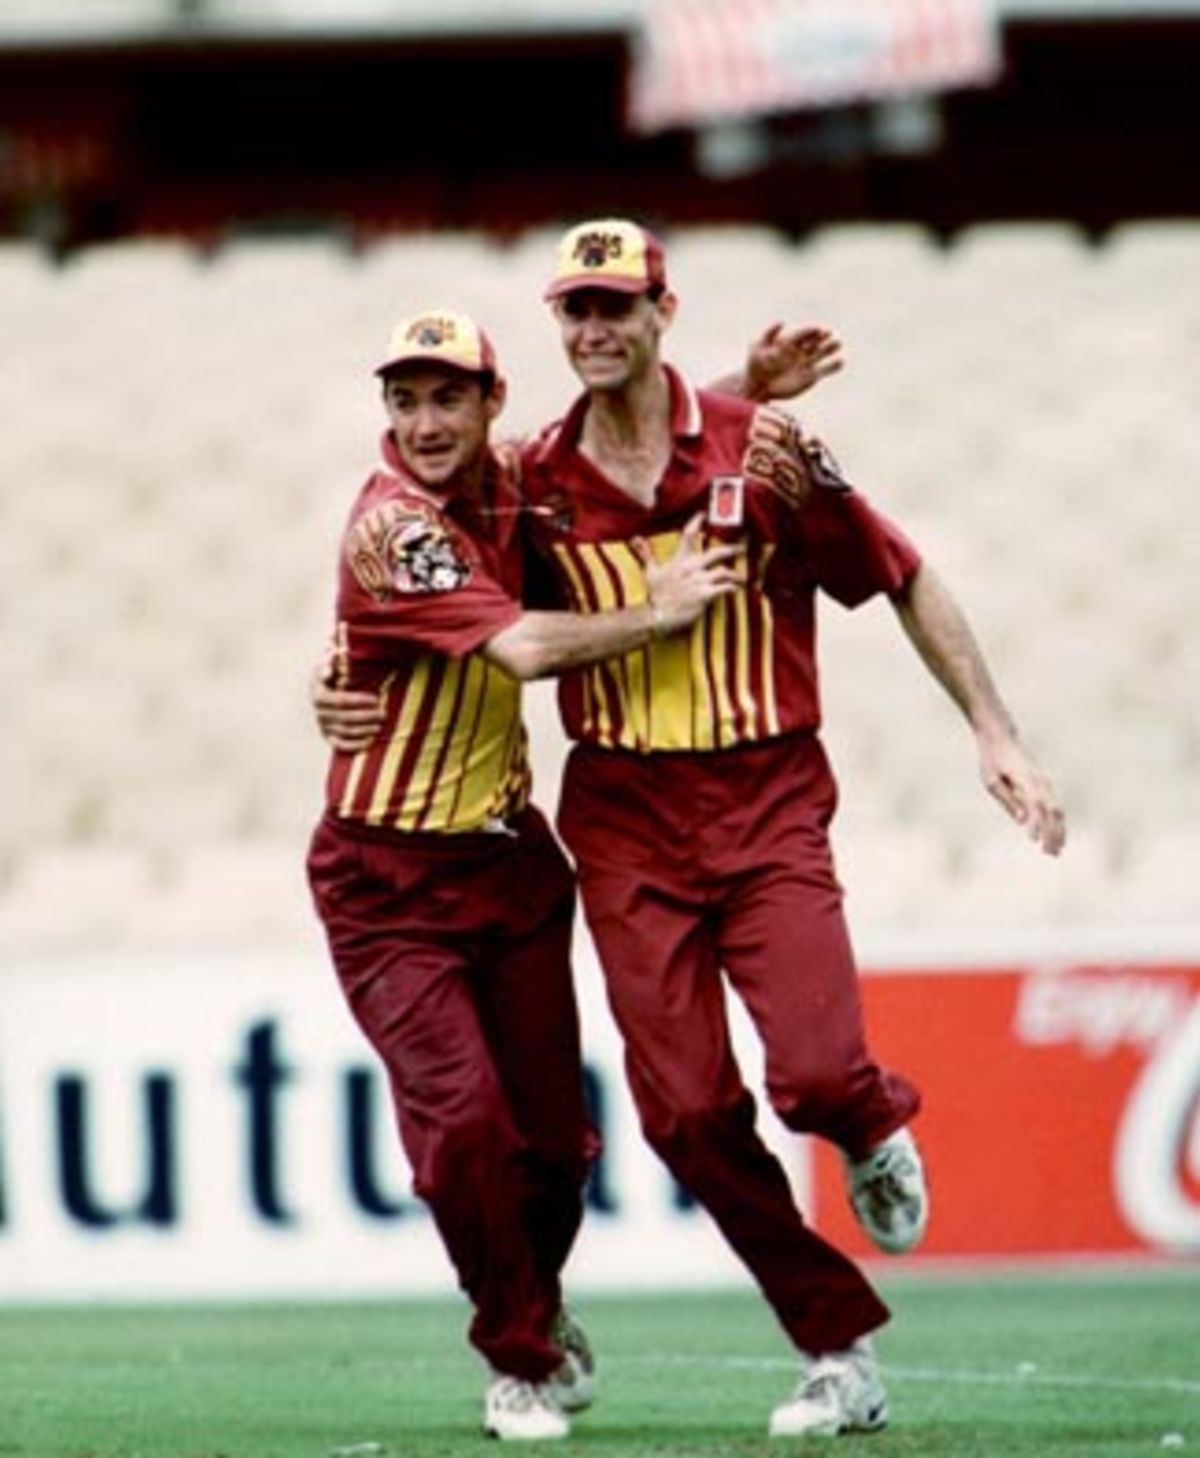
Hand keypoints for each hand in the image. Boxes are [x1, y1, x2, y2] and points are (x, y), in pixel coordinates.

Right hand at [310, 655, 384, 751]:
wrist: (325, 689)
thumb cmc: (331, 673)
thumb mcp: (327, 662)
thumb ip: (328, 661)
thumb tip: (329, 669)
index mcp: (318, 694)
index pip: (340, 700)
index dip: (359, 701)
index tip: (376, 699)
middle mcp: (319, 712)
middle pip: (345, 718)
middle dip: (366, 717)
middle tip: (383, 714)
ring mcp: (323, 726)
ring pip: (345, 731)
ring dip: (364, 730)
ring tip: (380, 726)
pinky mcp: (328, 737)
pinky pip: (340, 745)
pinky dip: (355, 745)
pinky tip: (370, 741)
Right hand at [633, 514, 740, 635]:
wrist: (657, 615)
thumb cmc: (655, 594)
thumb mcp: (650, 572)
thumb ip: (646, 554)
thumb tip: (636, 538)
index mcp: (679, 560)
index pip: (688, 535)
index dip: (696, 522)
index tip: (704, 514)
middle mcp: (691, 567)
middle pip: (717, 552)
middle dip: (731, 549)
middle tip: (741, 548)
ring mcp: (699, 581)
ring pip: (724, 571)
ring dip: (735, 574)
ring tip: (740, 577)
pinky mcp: (705, 595)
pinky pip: (724, 588)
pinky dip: (732, 588)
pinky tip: (736, 589)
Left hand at [745, 324, 843, 402]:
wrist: (758, 386)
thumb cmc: (755, 365)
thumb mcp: (758, 347)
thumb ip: (769, 334)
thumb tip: (781, 321)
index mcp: (791, 341)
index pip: (804, 333)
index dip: (811, 331)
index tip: (818, 329)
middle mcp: (801, 351)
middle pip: (816, 341)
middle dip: (823, 337)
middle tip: (829, 334)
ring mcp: (807, 363)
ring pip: (823, 353)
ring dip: (831, 348)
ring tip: (837, 344)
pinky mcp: (812, 377)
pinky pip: (826, 370)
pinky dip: (834, 366)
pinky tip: (840, 362)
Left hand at [978, 732, 1066, 855]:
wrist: (1001, 738)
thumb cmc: (992, 760)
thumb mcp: (991, 780)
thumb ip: (1007, 800)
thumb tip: (1022, 821)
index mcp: (1026, 780)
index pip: (1035, 806)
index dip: (1036, 825)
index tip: (1033, 842)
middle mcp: (1040, 782)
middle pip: (1053, 811)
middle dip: (1053, 834)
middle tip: (1050, 854)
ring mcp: (1045, 782)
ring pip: (1058, 810)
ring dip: (1058, 831)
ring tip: (1055, 851)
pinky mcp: (1044, 784)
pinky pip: (1055, 806)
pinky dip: (1057, 822)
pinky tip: (1055, 836)